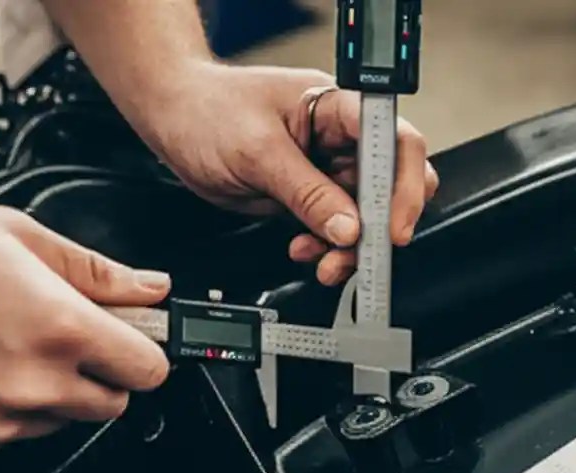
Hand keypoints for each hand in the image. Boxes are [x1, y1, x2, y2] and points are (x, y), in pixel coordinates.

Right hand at [0, 203, 170, 459]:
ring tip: (8, 345)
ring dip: (53, 392)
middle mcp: (34, 382)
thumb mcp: (19, 238)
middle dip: (101, 373)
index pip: (151, 369)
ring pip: (65, 420)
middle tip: (64, 338)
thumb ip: (98, 272)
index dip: (144, 351)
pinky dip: (9, 409)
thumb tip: (150, 287)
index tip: (132, 339)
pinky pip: (15, 434)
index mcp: (61, 330)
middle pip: (114, 402)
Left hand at [133, 62, 438, 285]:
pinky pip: (335, 227)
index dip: (404, 185)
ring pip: (364, 214)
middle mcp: (340, 137)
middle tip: (366, 252)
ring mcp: (327, 167)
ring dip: (350, 245)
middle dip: (381, 223)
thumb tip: (349, 228)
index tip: (392, 227)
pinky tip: (305, 250)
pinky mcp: (310, 194)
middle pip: (390, 183)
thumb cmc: (207, 110)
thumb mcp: (257, 153)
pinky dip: (327, 247)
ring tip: (326, 263)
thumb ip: (307, 193)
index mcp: (338, 107)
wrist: (171, 117)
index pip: (395, 141)